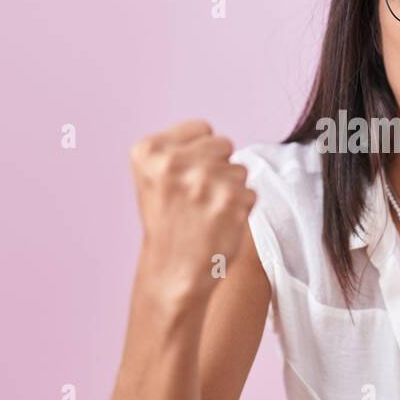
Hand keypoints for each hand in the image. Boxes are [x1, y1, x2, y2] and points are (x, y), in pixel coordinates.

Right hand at [129, 120, 255, 303]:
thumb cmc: (167, 222)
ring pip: (239, 169)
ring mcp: (204, 180)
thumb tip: (217, 138)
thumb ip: (179, 148)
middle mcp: (174, 161)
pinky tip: (219, 223)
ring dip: (230, 189)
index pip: (202, 127)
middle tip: (197, 198)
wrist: (172, 272)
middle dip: (217, 168)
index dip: (199, 153)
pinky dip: (241, 208)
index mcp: (149, 150)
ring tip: (207, 212)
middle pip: (224, 143)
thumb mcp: (153, 176)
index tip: (184, 178)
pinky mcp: (231, 200)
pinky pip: (251, 192)